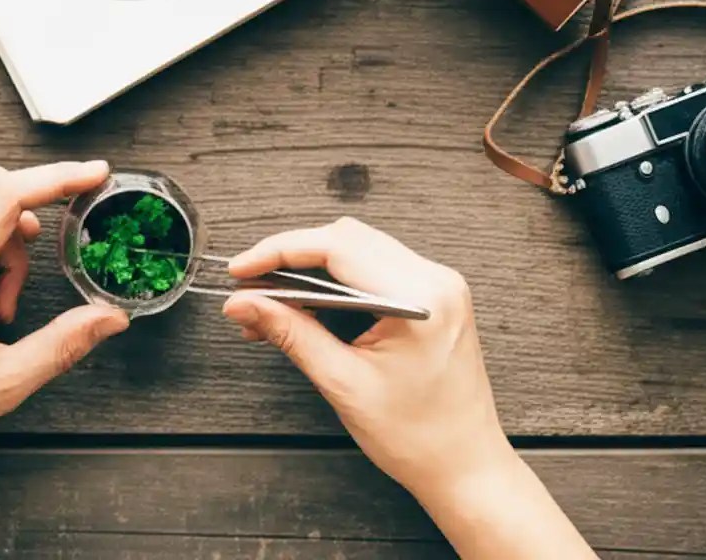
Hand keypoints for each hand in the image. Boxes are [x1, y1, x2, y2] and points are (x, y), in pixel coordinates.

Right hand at [221, 217, 512, 498]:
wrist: (464, 466)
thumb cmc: (420, 436)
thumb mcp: (343, 382)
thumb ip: (290, 333)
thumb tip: (245, 304)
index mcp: (419, 297)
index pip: (336, 247)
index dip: (279, 251)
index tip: (242, 268)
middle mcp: (434, 281)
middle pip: (345, 239)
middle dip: (290, 258)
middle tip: (249, 287)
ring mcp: (437, 286)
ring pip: (357, 249)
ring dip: (310, 270)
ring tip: (271, 302)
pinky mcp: (432, 298)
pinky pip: (374, 269)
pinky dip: (334, 282)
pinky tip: (306, 306)